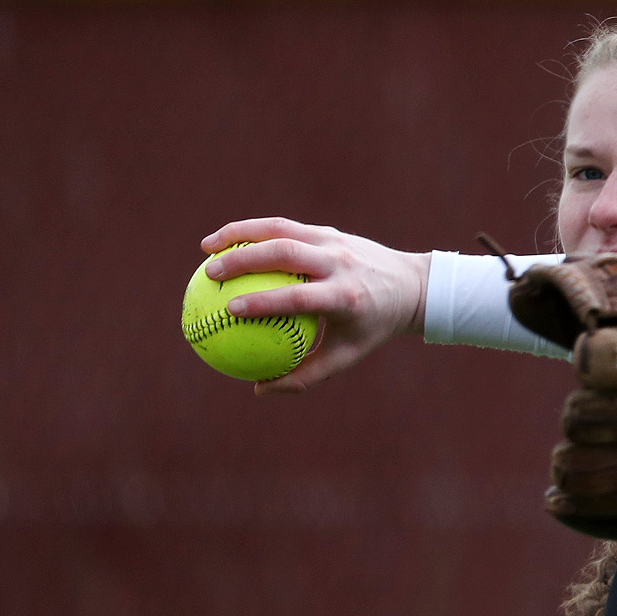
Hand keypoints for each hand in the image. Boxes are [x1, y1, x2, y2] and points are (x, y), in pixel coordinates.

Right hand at [199, 217, 430, 395]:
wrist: (411, 287)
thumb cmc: (372, 328)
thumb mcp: (347, 355)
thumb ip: (305, 374)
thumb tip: (260, 388)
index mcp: (345, 297)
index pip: (298, 297)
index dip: (264, 301)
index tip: (231, 310)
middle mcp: (339, 264)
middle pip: (284, 254)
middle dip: (243, 260)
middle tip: (209, 275)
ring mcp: (334, 242)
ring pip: (280, 230)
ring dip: (240, 234)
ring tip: (206, 249)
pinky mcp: (329, 231)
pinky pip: (285, 227)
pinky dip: (254, 231)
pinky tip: (227, 242)